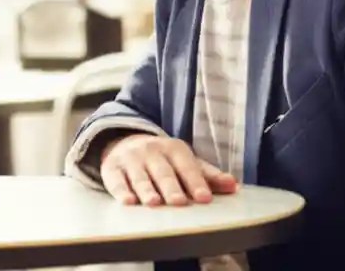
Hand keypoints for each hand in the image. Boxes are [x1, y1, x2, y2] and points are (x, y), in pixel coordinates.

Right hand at [99, 134, 236, 206]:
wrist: (123, 142)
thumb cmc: (163, 160)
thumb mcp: (186, 162)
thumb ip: (208, 176)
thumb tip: (234, 186)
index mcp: (174, 148)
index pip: (187, 166)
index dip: (196, 182)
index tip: (205, 198)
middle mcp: (151, 151)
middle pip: (163, 172)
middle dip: (171, 187)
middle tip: (179, 202)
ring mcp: (130, 159)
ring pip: (140, 176)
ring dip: (147, 190)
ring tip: (154, 203)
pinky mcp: (111, 167)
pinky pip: (115, 180)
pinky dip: (121, 191)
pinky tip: (128, 201)